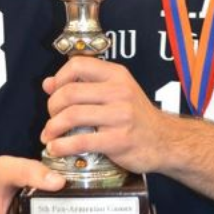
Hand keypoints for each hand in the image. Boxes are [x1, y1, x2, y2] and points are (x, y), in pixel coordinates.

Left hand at [41, 56, 165, 173]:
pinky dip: (62, 146)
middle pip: (70, 92)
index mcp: (117, 75)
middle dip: (52, 106)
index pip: (78, 64)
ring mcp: (120, 116)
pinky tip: (56, 148)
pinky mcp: (118, 140)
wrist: (165, 140)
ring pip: (72, 115)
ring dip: (53, 127)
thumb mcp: (116, 91)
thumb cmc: (136, 116)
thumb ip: (84, 85)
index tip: (53, 92)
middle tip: (51, 117)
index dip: (59, 78)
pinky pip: (81, 141)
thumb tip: (48, 84)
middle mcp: (119, 91)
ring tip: (49, 135)